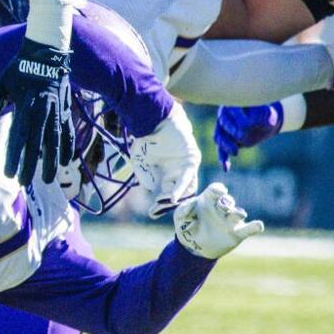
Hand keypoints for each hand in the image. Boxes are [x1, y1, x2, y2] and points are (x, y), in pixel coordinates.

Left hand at [0, 37, 73, 185]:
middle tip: (25, 183)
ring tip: (48, 179)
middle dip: (31, 165)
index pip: (19, 137)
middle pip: (37, 143)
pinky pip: (68, 131)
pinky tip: (67, 161)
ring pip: (55, 141)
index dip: (14, 157)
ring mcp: (57, 111)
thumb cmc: (19, 68)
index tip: (9, 174)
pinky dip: (68, 146)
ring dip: (52, 161)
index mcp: (25, 105)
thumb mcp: (1, 82)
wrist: (46, 52)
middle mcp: (43, 110)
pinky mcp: (66, 109)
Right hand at [128, 102, 199, 216]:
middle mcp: (179, 171)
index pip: (167, 193)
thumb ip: (146, 177)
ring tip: (165, 205)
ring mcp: (187, 165)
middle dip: (169, 203)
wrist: (154, 120)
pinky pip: (188, 176)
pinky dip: (180, 187)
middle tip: (158, 210)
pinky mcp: (192, 159)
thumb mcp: (141, 162)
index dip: (160, 204)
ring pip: (187, 187)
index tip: (152, 213)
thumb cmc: (146, 139)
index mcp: (168, 173)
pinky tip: (172, 197)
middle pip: (179, 193)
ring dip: (177, 198)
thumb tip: (152, 190)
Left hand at [173, 182, 263, 258]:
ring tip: (237, 214)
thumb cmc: (186, 225)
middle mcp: (221, 208)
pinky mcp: (237, 233)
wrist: (193, 246)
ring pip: (238, 213)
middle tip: (223, 207)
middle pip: (228, 201)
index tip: (220, 191)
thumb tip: (192, 205)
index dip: (218, 189)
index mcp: (208, 199)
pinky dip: (254, 227)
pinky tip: (258, 225)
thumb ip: (183, 208)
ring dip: (238, 213)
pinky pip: (248, 229)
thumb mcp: (180, 215)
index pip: (215, 190)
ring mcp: (230, 220)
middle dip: (226, 202)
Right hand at [214, 102, 282, 170]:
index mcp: (232, 103)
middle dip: (232, 131)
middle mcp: (224, 114)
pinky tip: (226, 168)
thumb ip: (256, 117)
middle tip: (241, 136)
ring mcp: (222, 126)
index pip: (231, 111)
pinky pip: (220, 148)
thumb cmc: (266, 113)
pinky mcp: (225, 137)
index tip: (247, 125)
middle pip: (223, 124)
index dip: (238, 118)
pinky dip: (223, 158)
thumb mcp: (265, 113)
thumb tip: (246, 127)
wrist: (266, 118)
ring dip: (226, 146)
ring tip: (235, 152)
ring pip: (219, 137)